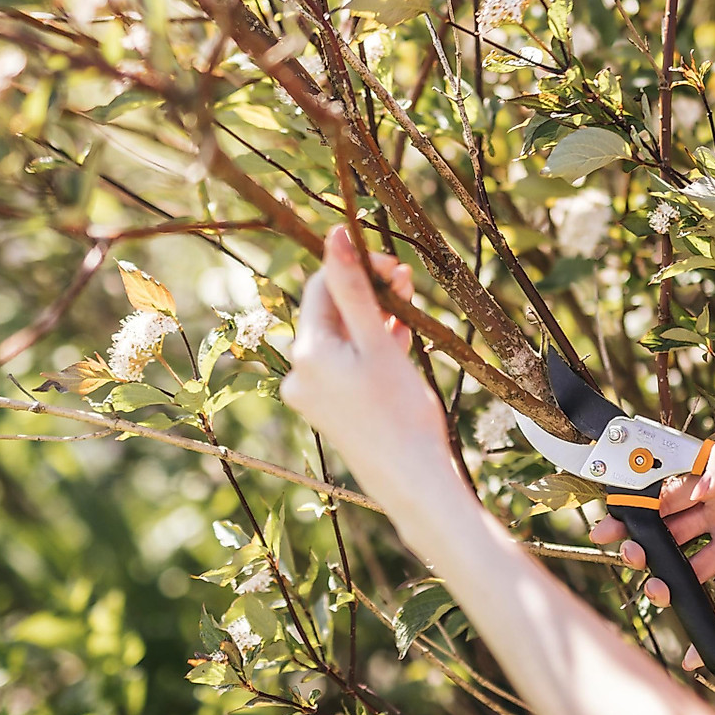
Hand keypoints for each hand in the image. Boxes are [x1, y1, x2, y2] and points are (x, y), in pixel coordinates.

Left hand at [281, 227, 456, 511]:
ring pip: (342, 339)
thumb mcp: (378, 341)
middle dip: (369, 295)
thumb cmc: (401, 411)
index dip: (358, 269)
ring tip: (409, 317)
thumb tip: (334, 235)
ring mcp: (313, 393)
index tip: (396, 268)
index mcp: (307, 352)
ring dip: (373, 321)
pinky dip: (368, 351)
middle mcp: (300, 372)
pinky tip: (398, 344)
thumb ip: (354, 287)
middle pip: (332, 313)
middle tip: (408, 287)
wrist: (413, 479)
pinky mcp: (329, 409)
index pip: (322, 287)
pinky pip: (345, 365)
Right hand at [589, 430, 714, 669]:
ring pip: (690, 568)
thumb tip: (702, 485)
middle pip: (670, 531)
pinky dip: (711, 629)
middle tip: (630, 554)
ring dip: (668, 581)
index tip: (615, 519)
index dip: (639, 505)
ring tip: (659, 590)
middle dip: (643, 543)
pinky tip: (695, 653)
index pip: (670, 492)